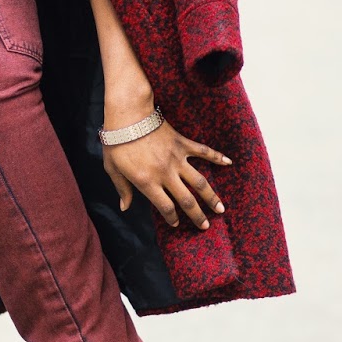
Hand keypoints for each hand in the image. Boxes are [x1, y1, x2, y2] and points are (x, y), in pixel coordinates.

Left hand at [101, 115, 231, 231]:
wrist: (128, 115)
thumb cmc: (117, 142)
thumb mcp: (112, 169)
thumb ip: (122, 189)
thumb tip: (124, 207)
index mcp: (147, 181)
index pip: (165, 207)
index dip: (171, 218)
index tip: (175, 224)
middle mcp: (165, 173)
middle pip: (186, 200)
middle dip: (197, 215)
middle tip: (206, 226)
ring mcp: (176, 159)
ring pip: (199, 182)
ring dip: (211, 197)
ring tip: (221, 209)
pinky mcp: (182, 144)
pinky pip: (203, 152)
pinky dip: (217, 157)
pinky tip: (229, 163)